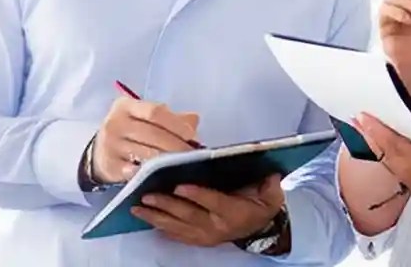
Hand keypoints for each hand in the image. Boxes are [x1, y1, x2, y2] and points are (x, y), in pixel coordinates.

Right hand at [91, 97, 199, 183]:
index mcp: (126, 106)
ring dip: (168, 161)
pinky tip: (164, 175)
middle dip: (176, 145)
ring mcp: (111, 146)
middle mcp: (115, 124)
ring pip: (146, 154)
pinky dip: (151, 174)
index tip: (191, 134)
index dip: (176, 123)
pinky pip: (136, 171)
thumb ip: (171, 117)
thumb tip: (194, 122)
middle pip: (152, 134)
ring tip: (183, 164)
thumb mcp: (145, 117)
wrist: (100, 151)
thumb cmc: (131, 130)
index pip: (155, 112)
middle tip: (192, 154)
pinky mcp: (110, 166)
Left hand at [131, 173, 284, 247]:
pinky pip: (177, 235)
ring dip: (156, 217)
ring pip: (177, 226)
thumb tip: (270, 169)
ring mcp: (206, 236)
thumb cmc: (262, 206)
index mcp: (234, 212)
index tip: (179, 186)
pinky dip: (161, 228)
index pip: (213, 202)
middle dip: (166, 205)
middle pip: (188, 215)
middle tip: (147, 196)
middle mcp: (217, 226)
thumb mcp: (272, 194)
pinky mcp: (199, 240)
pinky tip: (147, 220)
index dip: (197, 194)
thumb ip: (270, 183)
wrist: (260, 230)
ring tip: (138, 208)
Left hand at [354, 113, 410, 224]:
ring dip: (371, 141)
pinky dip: (380, 150)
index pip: (391, 141)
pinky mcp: (403, 179)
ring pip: (382, 156)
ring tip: (360, 127)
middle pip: (381, 148)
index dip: (375, 128)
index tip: (363, 115)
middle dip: (367, 133)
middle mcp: (404, 168)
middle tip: (355, 117)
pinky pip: (387, 162)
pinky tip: (376, 143)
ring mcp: (402, 176)